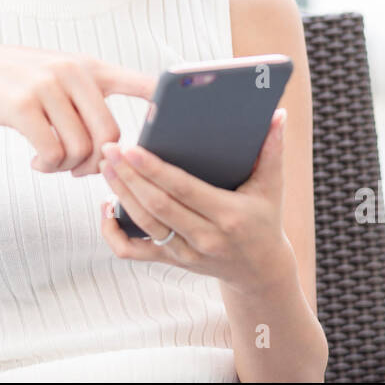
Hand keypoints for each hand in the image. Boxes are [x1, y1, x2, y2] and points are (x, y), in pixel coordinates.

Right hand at [0, 46, 157, 176]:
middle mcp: (73, 73)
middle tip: (80, 169)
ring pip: (80, 150)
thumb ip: (93, 97)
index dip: (163, 103)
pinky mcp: (22, 105)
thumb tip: (122, 142)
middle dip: (99, 163)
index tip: (182, 123)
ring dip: (68, 168)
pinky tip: (36, 162)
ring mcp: (47, 86)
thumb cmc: (24, 85)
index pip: (139, 82)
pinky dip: (48, 167)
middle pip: (110, 136)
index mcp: (91, 68)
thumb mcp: (63, 76)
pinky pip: (52, 154)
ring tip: (52, 162)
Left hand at [98, 107, 293, 292]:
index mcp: (229, 216)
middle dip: (128, 177)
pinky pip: (133, 252)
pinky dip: (113, 232)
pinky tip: (106, 207)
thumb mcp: (273, 186)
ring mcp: (185, 253)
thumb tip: (278, 112)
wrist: (261, 271)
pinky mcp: (172, 261)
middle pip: (157, 206)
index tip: (130, 149)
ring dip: (120, 195)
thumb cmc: (265, 219)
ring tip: (106, 166)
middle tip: (109, 150)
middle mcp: (205, 238)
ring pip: (143, 225)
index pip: (183, 190)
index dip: (154, 170)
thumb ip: (273, 148)